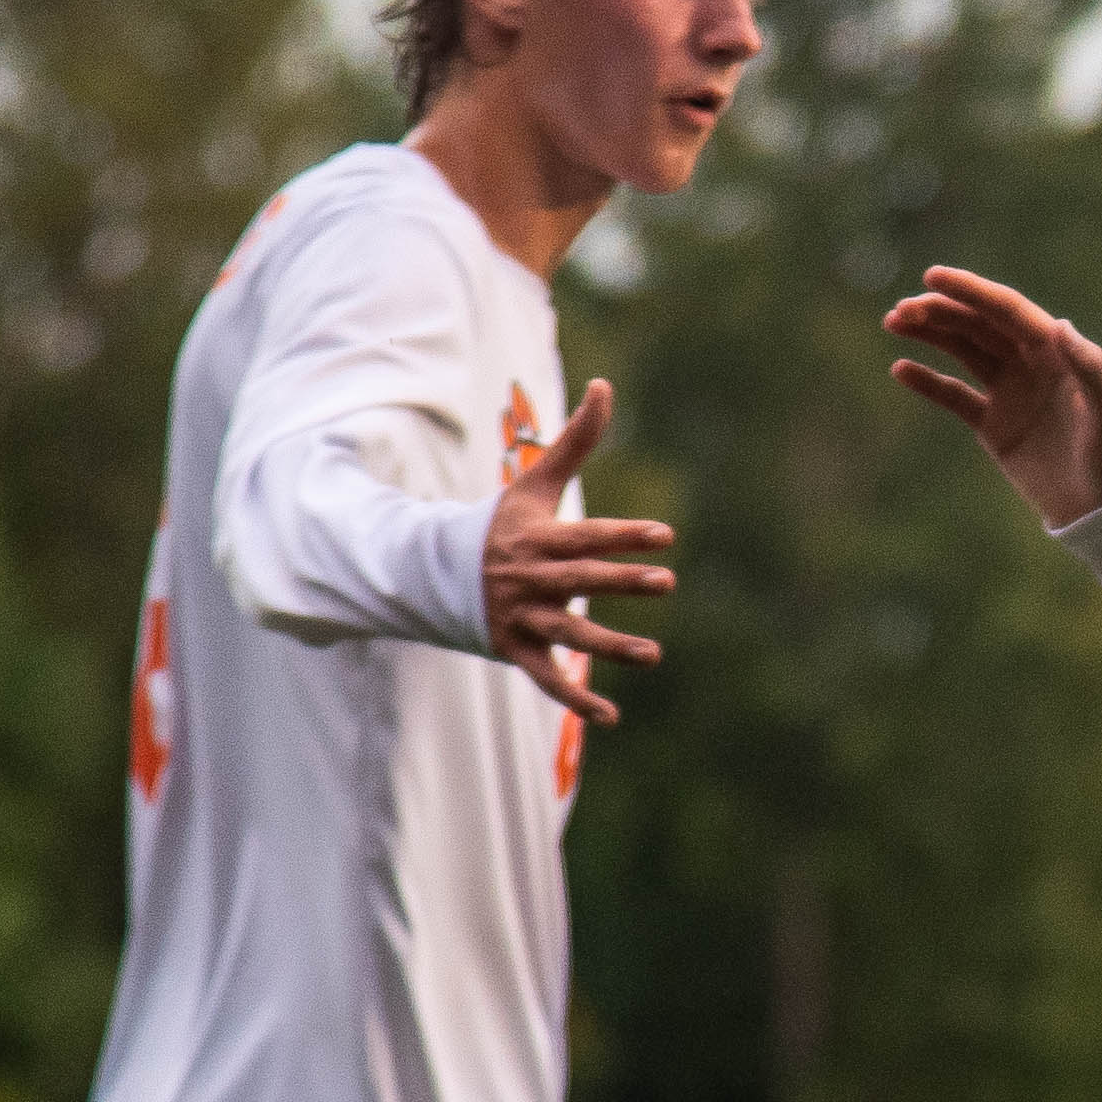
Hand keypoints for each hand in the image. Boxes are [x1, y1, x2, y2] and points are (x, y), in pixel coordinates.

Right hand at [480, 380, 669, 722]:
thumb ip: (576, 441)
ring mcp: (522, 617)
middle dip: (621, 582)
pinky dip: (576, 699)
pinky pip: (547, 680)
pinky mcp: (516, 650)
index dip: (623, 535)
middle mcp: (530, 579)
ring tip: (653, 656)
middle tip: (666, 581)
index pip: (586, 535)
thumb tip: (606, 385)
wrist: (435, 572)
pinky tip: (611, 716)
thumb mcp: (534, 485)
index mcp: (538, 539)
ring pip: (569, 635)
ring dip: (608, 647)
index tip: (665, 535)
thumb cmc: (499, 525)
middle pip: (581, 581)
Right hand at [885, 266, 1101, 525]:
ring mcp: (1011, 393)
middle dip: (940, 311)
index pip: (1008, 310)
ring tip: (894, 321)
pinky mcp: (995, 425)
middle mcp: (1031, 364)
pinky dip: (928, 382)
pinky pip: (955, 396)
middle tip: (903, 309)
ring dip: (929, 334)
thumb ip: (1090, 368)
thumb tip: (1060, 325)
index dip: (972, 291)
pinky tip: (901, 369)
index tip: (934, 277)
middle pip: (979, 325)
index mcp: (1057, 352)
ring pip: (963, 351)